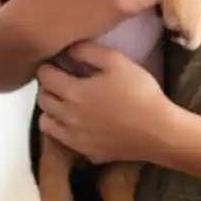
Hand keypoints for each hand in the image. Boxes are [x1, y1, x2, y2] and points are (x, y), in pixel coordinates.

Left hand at [36, 41, 173, 164]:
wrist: (158, 131)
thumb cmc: (140, 93)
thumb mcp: (118, 62)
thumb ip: (89, 52)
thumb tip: (68, 49)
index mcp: (73, 92)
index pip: (45, 76)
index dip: (47, 66)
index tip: (56, 62)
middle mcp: (66, 116)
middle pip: (42, 98)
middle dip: (47, 86)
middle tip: (61, 79)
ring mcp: (73, 137)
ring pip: (46, 121)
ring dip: (50, 109)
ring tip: (66, 102)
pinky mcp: (84, 151)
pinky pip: (60, 139)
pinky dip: (61, 128)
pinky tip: (76, 122)